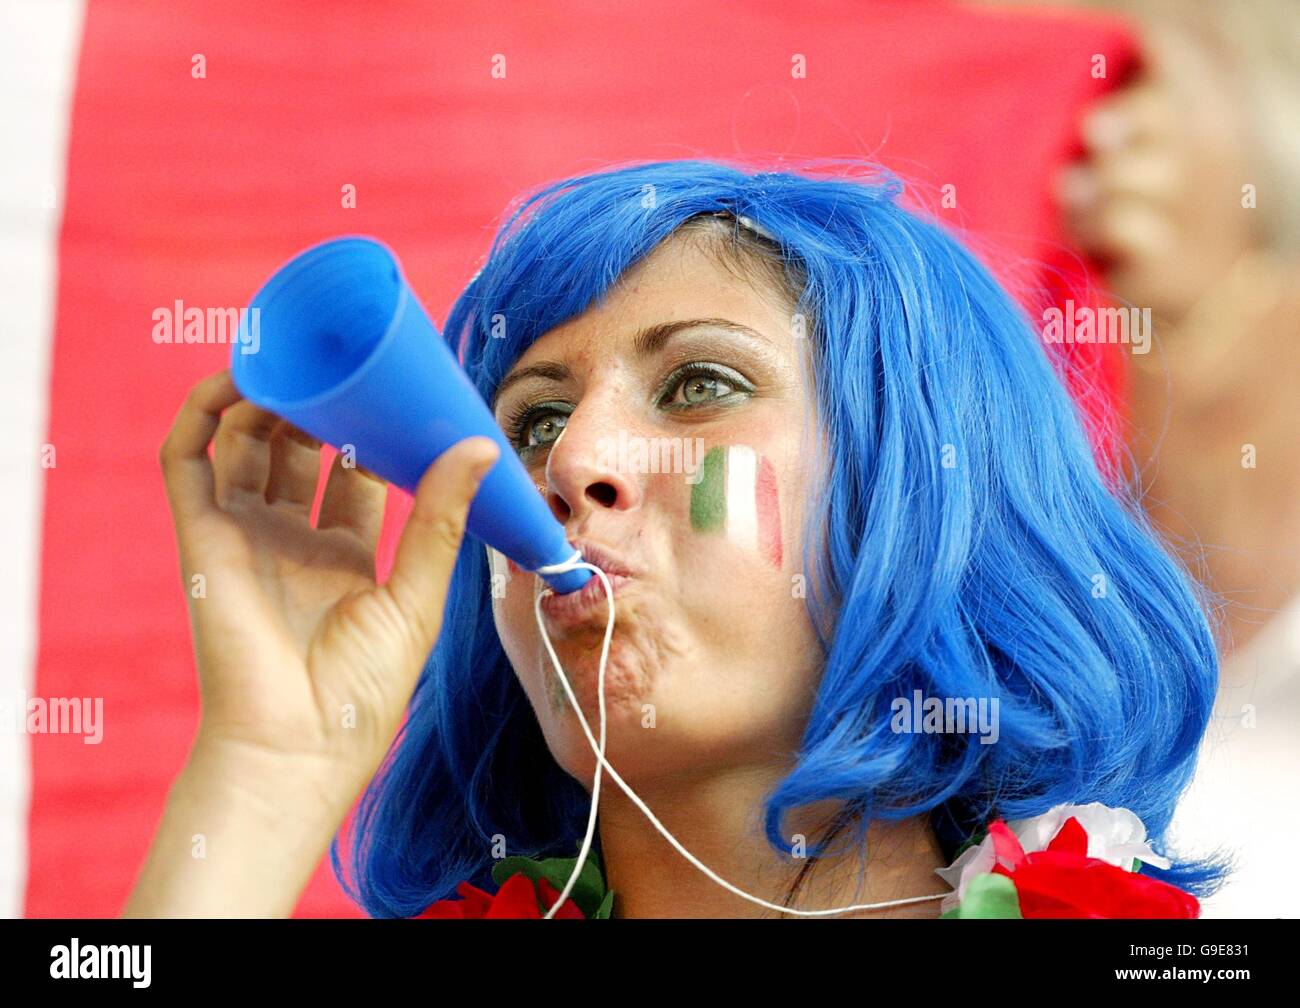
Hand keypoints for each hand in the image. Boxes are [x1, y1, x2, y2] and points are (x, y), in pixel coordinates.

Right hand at [159, 368, 499, 800]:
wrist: (298, 746)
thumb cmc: (362, 690)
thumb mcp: (416, 595)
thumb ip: (439, 519)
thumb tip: (481, 447)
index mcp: (342, 555)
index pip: (351, 472)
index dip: (368, 427)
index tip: (395, 385)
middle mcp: (289, 540)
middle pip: (295, 450)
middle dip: (318, 404)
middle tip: (348, 363)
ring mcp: (243, 535)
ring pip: (243, 444)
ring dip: (266, 398)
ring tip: (303, 360)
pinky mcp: (201, 537)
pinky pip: (188, 461)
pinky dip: (203, 415)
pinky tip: (237, 380)